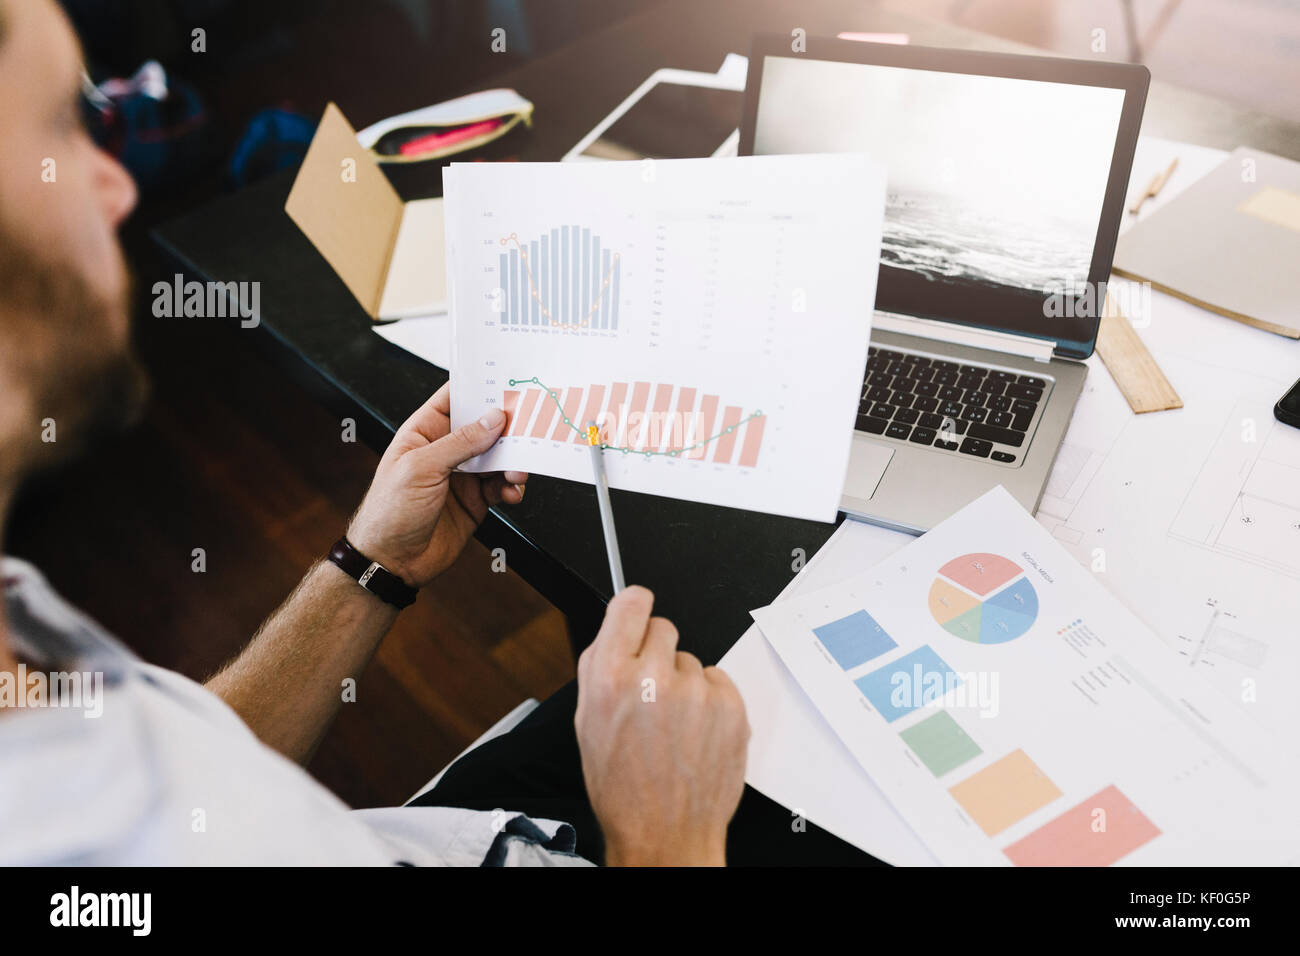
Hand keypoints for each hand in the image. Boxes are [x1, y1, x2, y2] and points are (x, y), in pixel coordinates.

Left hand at [346, 383, 526, 587]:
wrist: (391, 562)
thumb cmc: (388, 512)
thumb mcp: (421, 468)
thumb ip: (460, 443)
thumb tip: (491, 419)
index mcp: (424, 432)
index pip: (454, 399)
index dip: (478, 388)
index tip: (505, 382)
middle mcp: (445, 450)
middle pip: (484, 427)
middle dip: (507, 428)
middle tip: (527, 429)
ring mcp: (462, 476)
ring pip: (498, 457)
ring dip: (513, 462)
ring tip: (517, 472)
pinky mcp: (475, 501)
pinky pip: (501, 486)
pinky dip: (511, 487)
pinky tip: (511, 492)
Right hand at [574, 586, 749, 865]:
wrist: (666, 833)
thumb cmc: (624, 789)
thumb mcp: (588, 724)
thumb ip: (599, 670)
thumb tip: (614, 632)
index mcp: (609, 679)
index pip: (629, 604)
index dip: (633, 605)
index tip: (637, 607)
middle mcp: (653, 678)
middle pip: (663, 627)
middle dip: (656, 651)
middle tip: (652, 689)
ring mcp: (696, 691)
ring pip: (690, 660)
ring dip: (683, 683)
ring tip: (673, 726)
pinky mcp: (730, 705)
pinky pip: (717, 681)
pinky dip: (709, 701)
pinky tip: (695, 733)